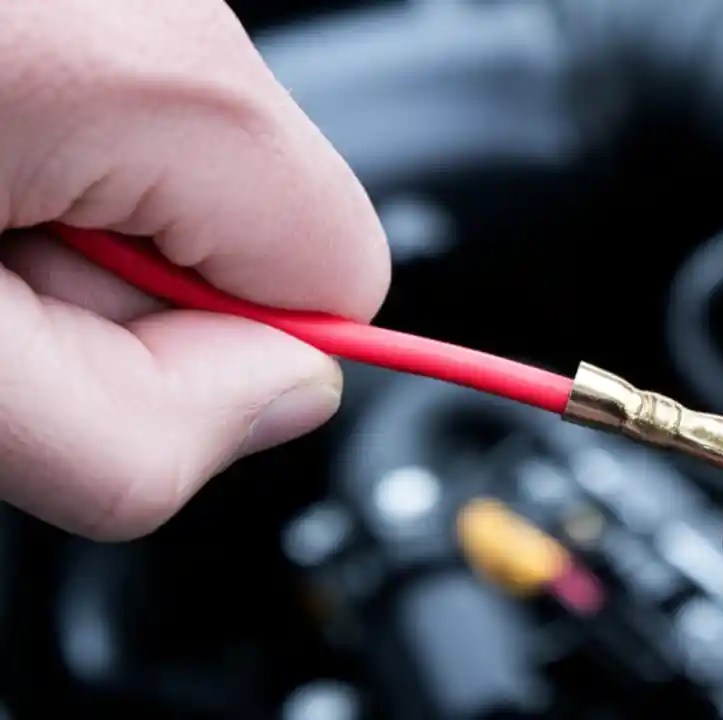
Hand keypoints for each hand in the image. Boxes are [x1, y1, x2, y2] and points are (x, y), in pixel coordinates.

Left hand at [0, 1, 389, 539]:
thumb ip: (129, 436)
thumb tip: (276, 401)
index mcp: (162, 80)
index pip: (347, 275)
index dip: (235, 356)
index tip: (98, 354)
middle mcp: (167, 6)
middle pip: (265, 224)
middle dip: (138, 289)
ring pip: (190, 171)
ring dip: (79, 224)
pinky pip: (130, 115)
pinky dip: (54, 159)